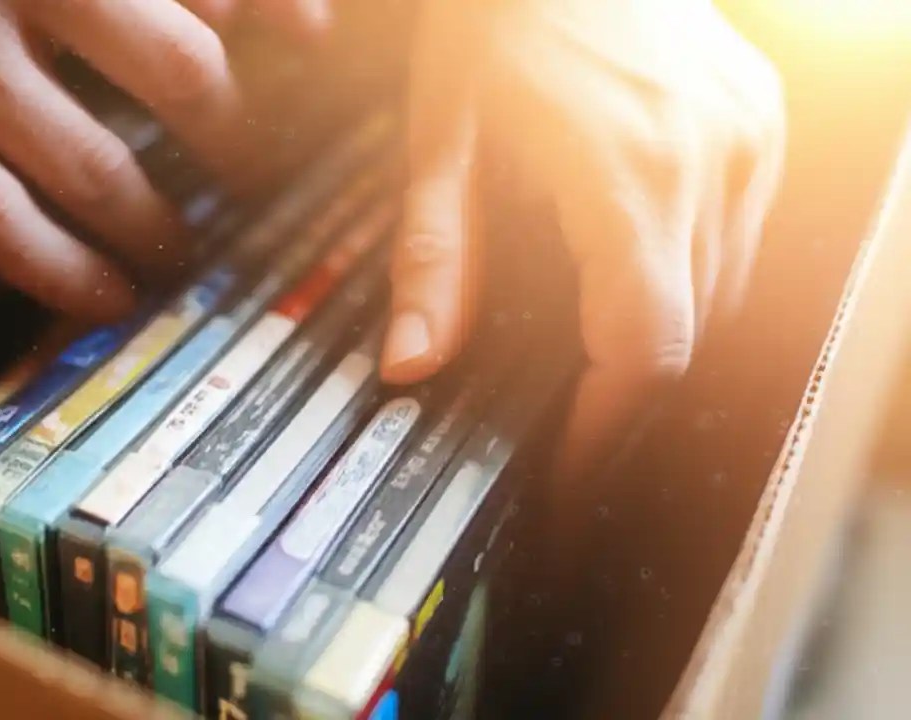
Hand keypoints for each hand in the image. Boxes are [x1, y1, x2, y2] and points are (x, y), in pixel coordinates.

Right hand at [0, 0, 268, 321]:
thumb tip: (201, 1)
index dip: (276, 10)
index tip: (320, 43)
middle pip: (180, 76)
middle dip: (235, 137)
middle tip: (252, 169)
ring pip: (97, 167)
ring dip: (161, 225)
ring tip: (187, 257)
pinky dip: (65, 273)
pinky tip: (109, 302)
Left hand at [383, 1, 785, 492]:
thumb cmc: (500, 13)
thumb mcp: (444, 135)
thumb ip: (435, 257)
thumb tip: (411, 363)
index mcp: (628, 169)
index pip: (646, 345)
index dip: (607, 426)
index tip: (568, 466)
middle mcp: (711, 159)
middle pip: (688, 332)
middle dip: (622, 391)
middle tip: (562, 418)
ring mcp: (750, 138)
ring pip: (722, 293)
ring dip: (658, 335)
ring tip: (587, 346)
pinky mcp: (762, 122)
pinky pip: (738, 238)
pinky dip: (688, 275)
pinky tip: (630, 263)